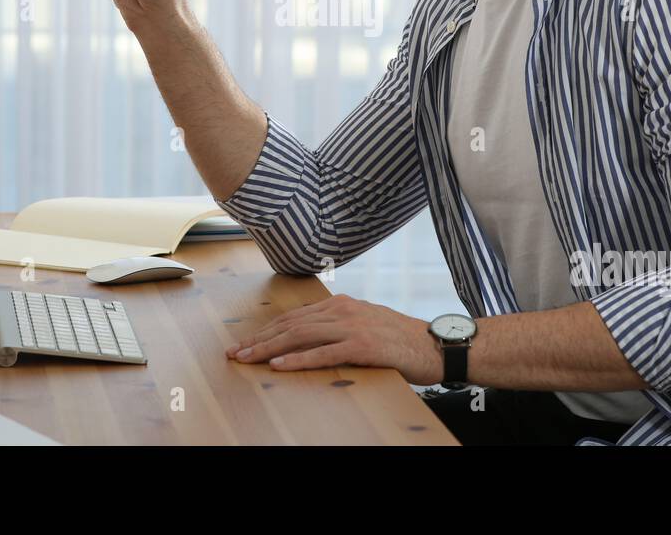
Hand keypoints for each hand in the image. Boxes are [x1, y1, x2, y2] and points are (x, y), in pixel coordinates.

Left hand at [225, 293, 443, 385]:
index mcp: (341, 304)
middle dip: (259, 339)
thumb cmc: (401, 339)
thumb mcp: (366, 325)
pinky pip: (323, 353)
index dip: (267, 330)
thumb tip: (312, 339)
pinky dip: (298, 359)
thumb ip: (340, 327)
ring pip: (300, 336)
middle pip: (291, 324)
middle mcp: (342, 310)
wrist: (436, 344)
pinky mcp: (362, 346)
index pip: (294, 317)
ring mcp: (352, 326)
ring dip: (269, 348)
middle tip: (234, 353)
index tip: (245, 342)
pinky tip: (279, 366)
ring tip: (247, 359)